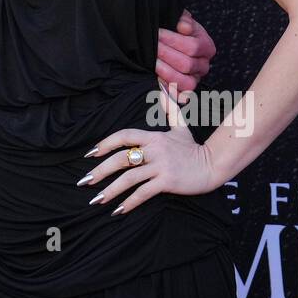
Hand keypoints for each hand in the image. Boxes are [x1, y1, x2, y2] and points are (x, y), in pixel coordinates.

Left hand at [79, 79, 220, 213]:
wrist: (213, 166)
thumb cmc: (193, 147)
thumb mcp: (180, 126)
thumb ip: (169, 107)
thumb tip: (162, 86)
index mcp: (153, 137)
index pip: (124, 136)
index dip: (106, 144)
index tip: (90, 154)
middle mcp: (154, 150)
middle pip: (121, 159)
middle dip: (100, 171)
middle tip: (84, 182)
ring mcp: (161, 166)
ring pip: (129, 178)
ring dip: (110, 190)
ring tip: (96, 200)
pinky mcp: (167, 182)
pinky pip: (143, 193)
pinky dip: (129, 203)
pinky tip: (118, 211)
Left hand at [156, 8, 214, 93]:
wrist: (166, 43)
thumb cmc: (173, 31)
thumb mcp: (178, 20)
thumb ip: (183, 19)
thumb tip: (183, 25)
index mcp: (207, 47)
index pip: (194, 46)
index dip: (174, 39)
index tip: (158, 33)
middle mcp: (203, 65)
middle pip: (188, 64)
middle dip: (166, 54)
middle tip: (152, 46)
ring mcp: (195, 79)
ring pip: (186, 82)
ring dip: (167, 72)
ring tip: (153, 62)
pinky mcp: (185, 92)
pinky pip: (181, 97)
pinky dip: (170, 91)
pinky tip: (158, 81)